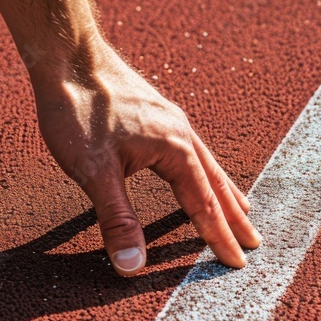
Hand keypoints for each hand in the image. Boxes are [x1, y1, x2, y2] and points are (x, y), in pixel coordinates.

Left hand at [31, 38, 260, 275]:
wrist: (66, 54)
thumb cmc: (78, 109)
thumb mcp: (93, 172)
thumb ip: (116, 219)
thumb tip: (132, 266)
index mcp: (175, 149)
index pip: (204, 204)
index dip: (218, 236)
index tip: (237, 263)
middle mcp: (181, 134)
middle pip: (216, 184)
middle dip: (234, 217)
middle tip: (254, 242)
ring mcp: (170, 120)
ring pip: (206, 164)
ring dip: (224, 192)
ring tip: (240, 208)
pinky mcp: (155, 113)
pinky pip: (191, 149)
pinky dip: (203, 170)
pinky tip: (193, 169)